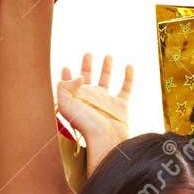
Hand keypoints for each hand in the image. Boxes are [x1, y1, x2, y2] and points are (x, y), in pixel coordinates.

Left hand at [56, 52, 131, 167]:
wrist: (105, 139)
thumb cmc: (84, 125)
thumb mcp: (65, 104)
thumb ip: (65, 86)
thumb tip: (80, 76)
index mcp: (76, 99)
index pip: (69, 84)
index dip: (66, 76)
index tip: (65, 67)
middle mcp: (90, 99)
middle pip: (88, 78)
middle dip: (87, 65)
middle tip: (87, 54)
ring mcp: (106, 102)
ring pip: (107, 80)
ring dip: (107, 67)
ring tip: (107, 55)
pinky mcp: (121, 106)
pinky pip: (126, 88)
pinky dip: (129, 77)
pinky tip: (129, 66)